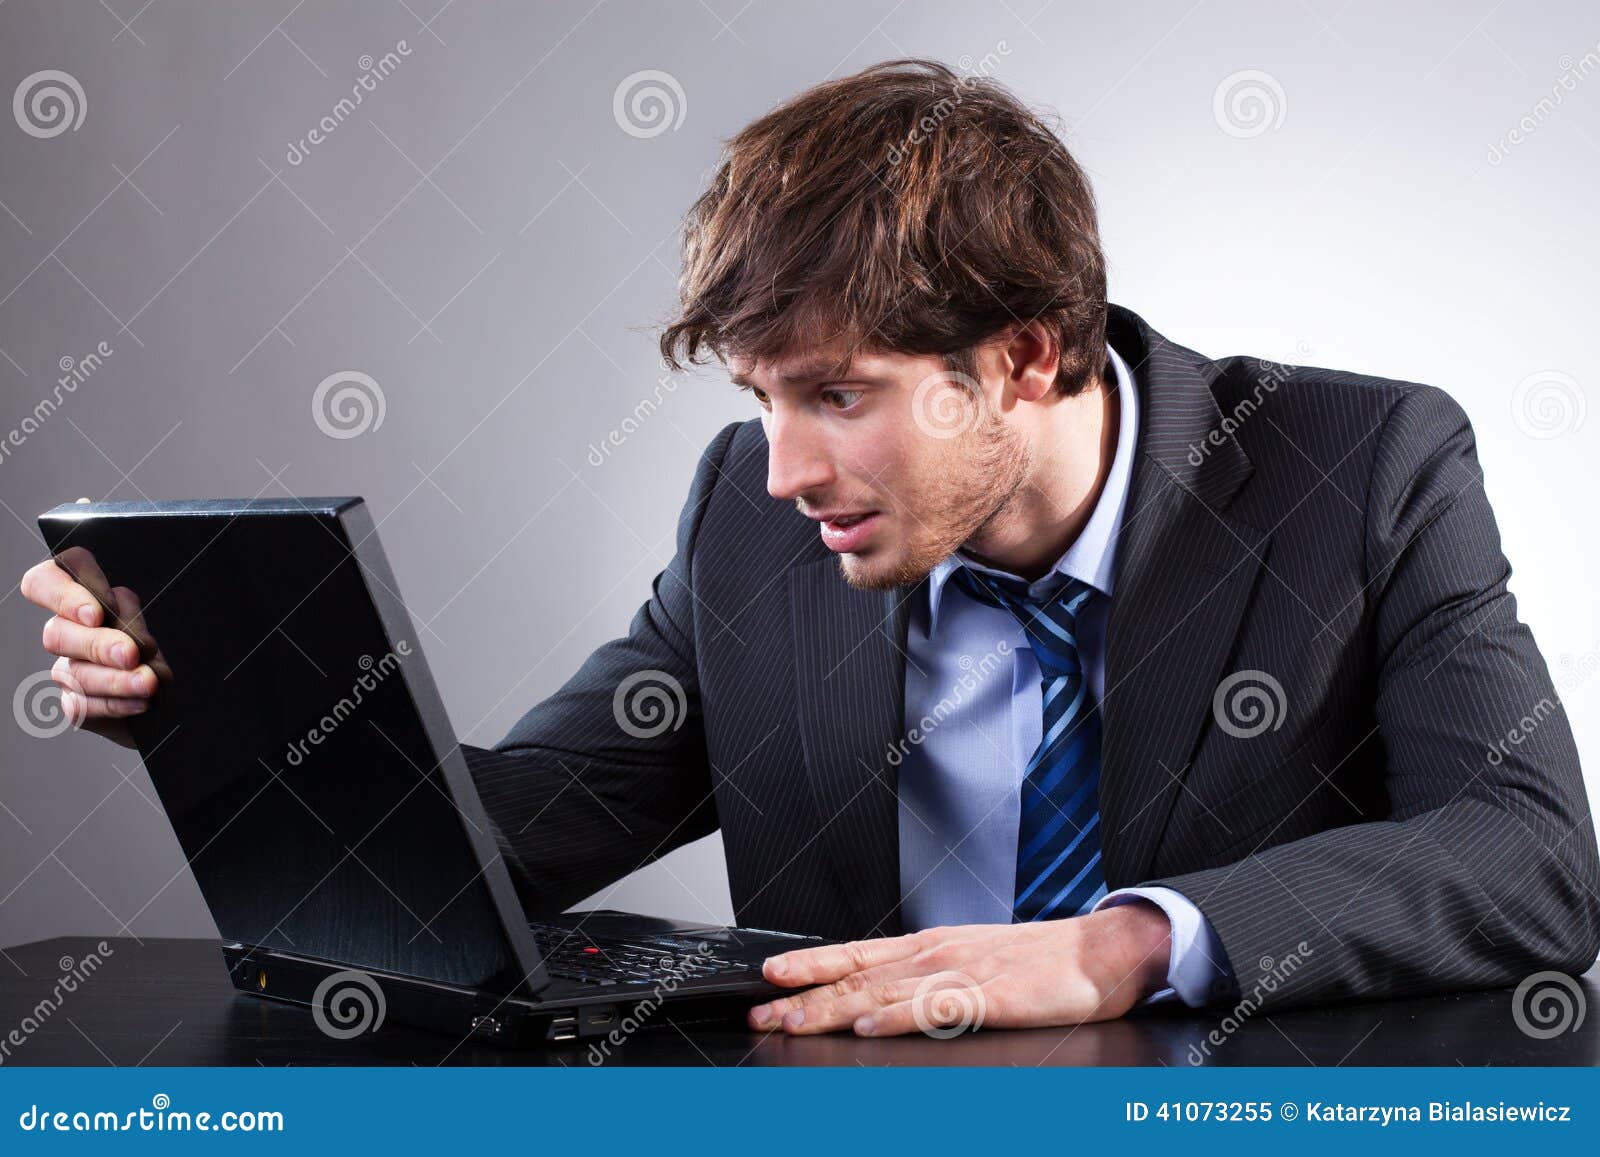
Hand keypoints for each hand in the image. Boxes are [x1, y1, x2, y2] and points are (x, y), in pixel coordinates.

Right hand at [19, 502, 165, 748]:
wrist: (182, 690)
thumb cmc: (161, 644)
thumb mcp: (154, 617)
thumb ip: (130, 614)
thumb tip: (122, 622)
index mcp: (81, 601)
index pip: (43, 582)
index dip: (61, 594)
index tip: (96, 612)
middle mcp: (67, 634)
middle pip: (57, 633)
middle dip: (97, 644)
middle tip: (131, 653)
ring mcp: (69, 670)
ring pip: (73, 673)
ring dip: (114, 679)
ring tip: (148, 682)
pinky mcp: (76, 704)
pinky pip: (83, 706)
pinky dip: (115, 703)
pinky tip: (140, 703)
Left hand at [748, 902, 1172, 1036]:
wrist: (1102, 952)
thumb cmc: (1038, 962)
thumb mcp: (972, 961)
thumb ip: (927, 979)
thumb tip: (878, 998)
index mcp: (930, 947)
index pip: (855, 954)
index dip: (809, 965)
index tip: (769, 978)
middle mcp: (937, 954)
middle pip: (858, 977)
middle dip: (805, 996)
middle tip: (763, 1013)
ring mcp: (964, 974)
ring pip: (885, 993)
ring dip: (834, 1008)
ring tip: (795, 1021)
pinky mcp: (993, 998)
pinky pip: (938, 1009)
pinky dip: (899, 1018)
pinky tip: (870, 1028)